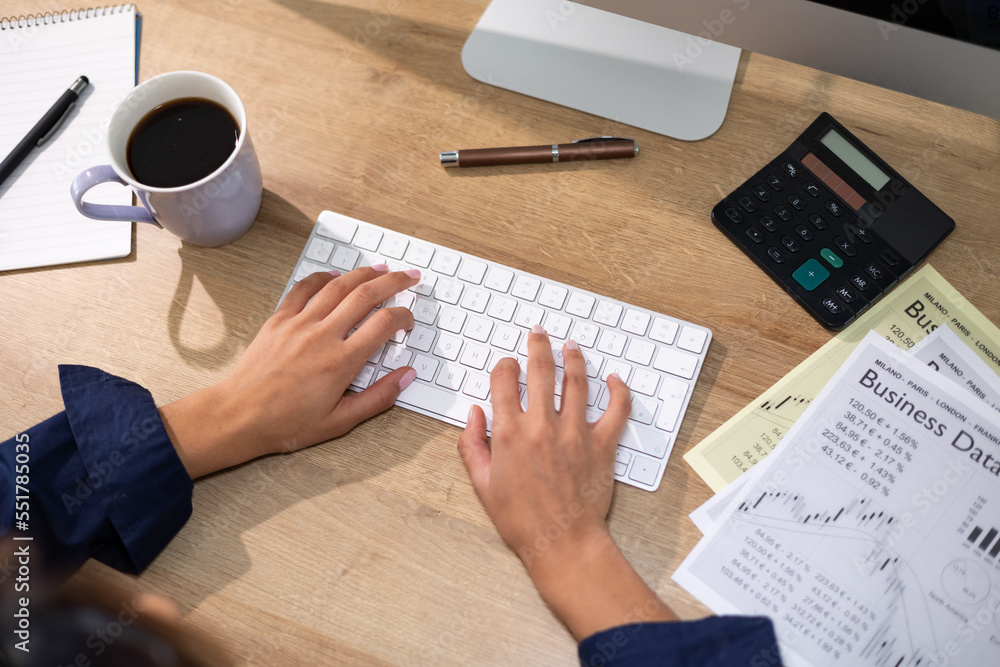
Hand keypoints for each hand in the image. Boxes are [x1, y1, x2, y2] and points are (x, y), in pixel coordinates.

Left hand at [160, 265, 418, 477]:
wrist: (238, 416)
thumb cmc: (285, 423)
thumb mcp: (340, 421)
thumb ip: (378, 398)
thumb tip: (406, 377)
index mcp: (341, 362)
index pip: (384, 324)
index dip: (403, 316)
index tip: (408, 320)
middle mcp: (322, 336)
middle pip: (366, 295)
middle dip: (393, 281)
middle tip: (409, 276)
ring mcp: (299, 324)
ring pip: (338, 286)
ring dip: (363, 273)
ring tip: (381, 268)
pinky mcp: (279, 320)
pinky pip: (304, 288)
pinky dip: (323, 277)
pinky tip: (334, 276)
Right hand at [458, 325, 676, 638]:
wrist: (561, 543)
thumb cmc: (522, 521)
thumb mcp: (482, 484)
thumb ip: (472, 445)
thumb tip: (474, 415)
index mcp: (509, 434)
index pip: (504, 381)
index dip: (504, 366)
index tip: (507, 365)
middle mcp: (542, 426)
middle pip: (540, 370)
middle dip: (538, 346)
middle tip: (539, 334)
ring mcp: (574, 433)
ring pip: (576, 381)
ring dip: (573, 358)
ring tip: (571, 346)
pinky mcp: (601, 445)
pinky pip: (616, 410)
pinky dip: (618, 390)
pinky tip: (614, 379)